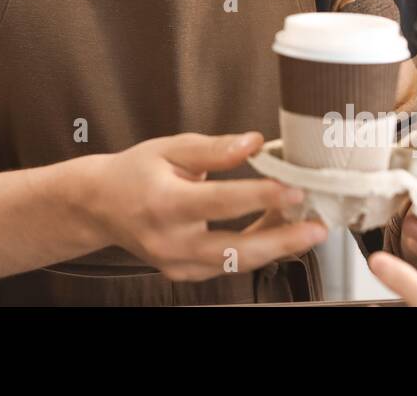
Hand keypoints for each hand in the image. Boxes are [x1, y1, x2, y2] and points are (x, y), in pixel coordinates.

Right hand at [93, 131, 328, 281]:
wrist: (100, 206)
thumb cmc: (134, 173)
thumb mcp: (169, 148)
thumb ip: (214, 149)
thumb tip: (254, 144)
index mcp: (164, 204)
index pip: (219, 202)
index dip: (259, 196)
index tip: (292, 188)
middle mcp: (170, 241)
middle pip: (235, 249)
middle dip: (282, 239)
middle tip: (316, 227)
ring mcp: (177, 263)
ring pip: (236, 262)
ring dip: (275, 245)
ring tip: (306, 226)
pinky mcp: (184, 274)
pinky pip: (227, 266)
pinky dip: (255, 249)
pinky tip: (276, 230)